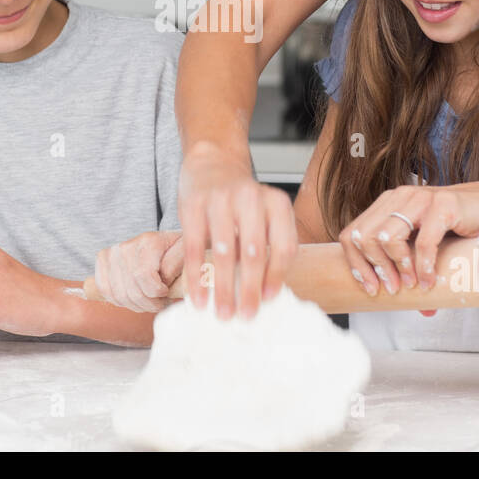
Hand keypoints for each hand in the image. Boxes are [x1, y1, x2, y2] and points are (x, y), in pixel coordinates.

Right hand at [93, 231, 183, 311]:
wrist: (162, 242)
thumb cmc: (176, 251)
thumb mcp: (186, 254)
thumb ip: (178, 264)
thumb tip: (163, 278)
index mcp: (149, 241)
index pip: (144, 276)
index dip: (157, 292)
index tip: (166, 292)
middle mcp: (127, 245)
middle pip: (133, 290)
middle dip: (149, 304)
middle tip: (160, 303)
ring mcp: (113, 252)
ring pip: (120, 295)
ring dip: (137, 305)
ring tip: (149, 302)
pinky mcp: (103, 259)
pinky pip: (106, 290)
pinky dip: (121, 301)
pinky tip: (134, 298)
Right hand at [179, 142, 297, 318]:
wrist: (212, 163)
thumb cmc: (242, 200)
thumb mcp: (264, 214)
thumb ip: (269, 245)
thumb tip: (265, 295)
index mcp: (277, 203)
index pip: (284, 246)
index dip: (277, 276)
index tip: (269, 299)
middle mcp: (252, 198)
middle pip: (255, 253)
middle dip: (250, 289)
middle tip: (246, 315)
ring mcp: (221, 199)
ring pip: (224, 252)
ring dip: (223, 288)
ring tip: (222, 313)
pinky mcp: (194, 204)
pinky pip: (195, 247)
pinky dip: (197, 277)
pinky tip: (198, 297)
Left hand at [338, 184, 478, 294]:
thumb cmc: (463, 228)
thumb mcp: (432, 247)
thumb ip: (424, 271)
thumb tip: (422, 310)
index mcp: (388, 205)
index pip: (352, 233)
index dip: (356, 264)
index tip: (371, 289)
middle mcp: (399, 198)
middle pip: (365, 236)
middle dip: (375, 269)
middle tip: (393, 290)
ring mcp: (420, 198)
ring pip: (388, 236)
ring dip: (397, 267)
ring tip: (411, 285)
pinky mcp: (443, 205)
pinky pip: (423, 240)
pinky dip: (424, 266)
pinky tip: (429, 281)